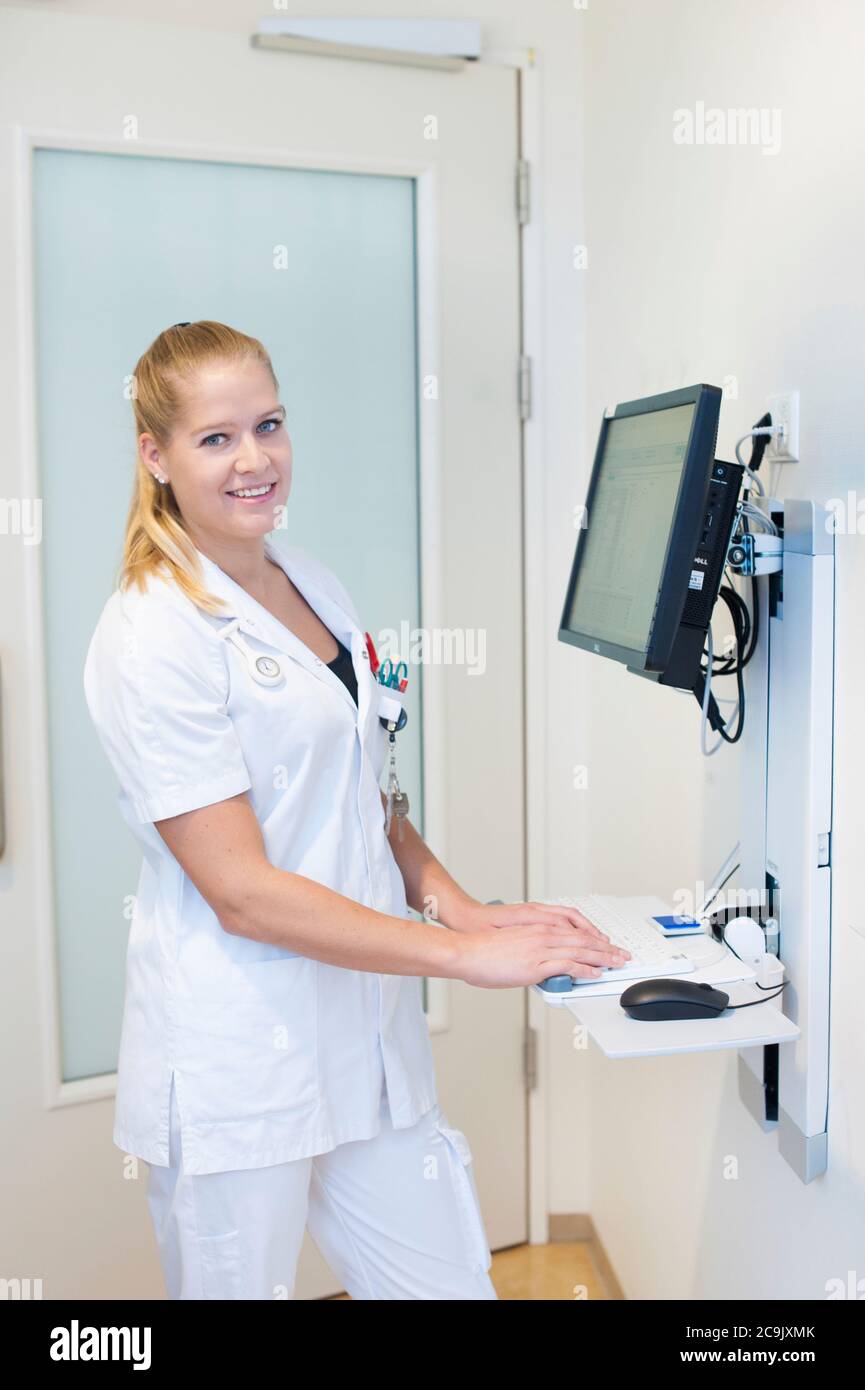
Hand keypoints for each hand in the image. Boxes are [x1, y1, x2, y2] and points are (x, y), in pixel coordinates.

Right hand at [452, 898, 626, 953]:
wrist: (468, 952)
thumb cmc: (484, 949)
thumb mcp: (514, 943)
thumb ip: (532, 948)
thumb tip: (544, 961)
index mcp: (538, 927)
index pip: (575, 931)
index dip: (595, 938)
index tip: (607, 944)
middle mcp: (543, 934)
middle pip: (584, 939)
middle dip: (606, 948)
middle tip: (622, 955)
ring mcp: (541, 948)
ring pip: (581, 950)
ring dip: (603, 958)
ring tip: (617, 964)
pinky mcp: (536, 964)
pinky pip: (568, 965)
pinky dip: (585, 969)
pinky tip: (596, 973)